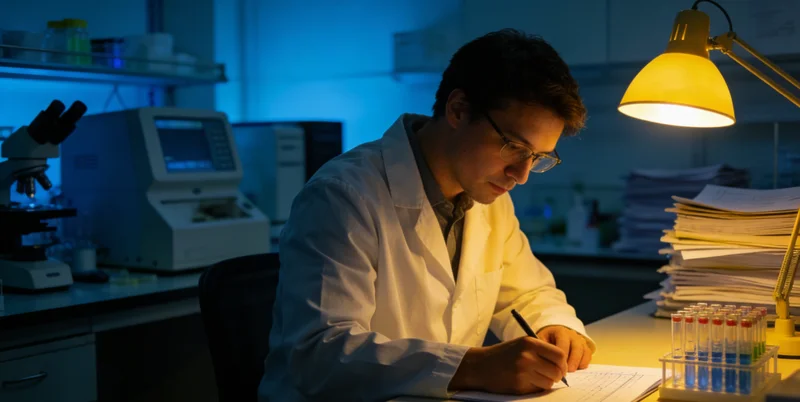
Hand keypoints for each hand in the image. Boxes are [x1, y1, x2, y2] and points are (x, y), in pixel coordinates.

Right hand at [449, 336, 567, 393]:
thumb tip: (563, 366)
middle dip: (557, 376)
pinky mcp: (519, 386)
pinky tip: (525, 381)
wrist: (480, 365)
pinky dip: (535, 387)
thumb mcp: (521, 344)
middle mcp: (527, 356)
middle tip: (551, 375)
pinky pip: (537, 389)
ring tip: (535, 377)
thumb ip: (541, 351)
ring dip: (546, 382)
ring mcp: (522, 372)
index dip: (563, 364)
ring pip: (549, 383)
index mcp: (529, 343)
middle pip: (557, 371)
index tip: (561, 367)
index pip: (559, 355)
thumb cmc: (504, 354)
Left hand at [537, 325, 591, 371]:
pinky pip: (588, 356)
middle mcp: (573, 335)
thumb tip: (544, 361)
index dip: (561, 358)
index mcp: (561, 331)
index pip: (563, 344)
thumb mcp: (541, 341)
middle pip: (576, 348)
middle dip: (571, 362)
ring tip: (570, 371)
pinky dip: (583, 363)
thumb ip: (542, 348)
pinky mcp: (585, 348)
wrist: (553, 335)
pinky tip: (576, 369)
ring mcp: (580, 341)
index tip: (556, 367)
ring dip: (577, 364)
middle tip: (565, 372)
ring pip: (584, 352)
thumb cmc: (546, 339)